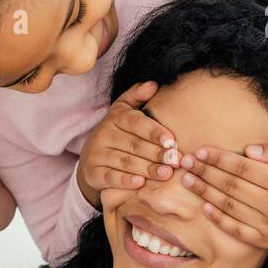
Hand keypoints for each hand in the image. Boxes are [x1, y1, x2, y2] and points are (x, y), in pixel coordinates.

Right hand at [77, 81, 178, 209]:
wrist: (91, 157)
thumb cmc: (117, 132)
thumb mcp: (124, 110)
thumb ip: (137, 96)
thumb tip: (153, 84)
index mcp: (115, 117)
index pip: (135, 122)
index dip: (154, 131)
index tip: (172, 141)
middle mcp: (103, 134)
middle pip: (133, 144)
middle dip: (156, 154)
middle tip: (176, 161)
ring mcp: (97, 154)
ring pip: (124, 161)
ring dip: (147, 168)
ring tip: (166, 174)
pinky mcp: (93, 172)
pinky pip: (110, 177)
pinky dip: (125, 180)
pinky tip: (140, 183)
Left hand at [179, 142, 267, 246]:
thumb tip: (248, 150)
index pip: (241, 168)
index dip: (218, 158)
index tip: (200, 151)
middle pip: (230, 186)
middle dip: (205, 172)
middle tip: (184, 163)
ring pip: (229, 207)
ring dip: (205, 193)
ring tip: (187, 181)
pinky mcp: (266, 240)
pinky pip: (237, 230)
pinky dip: (219, 220)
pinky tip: (205, 208)